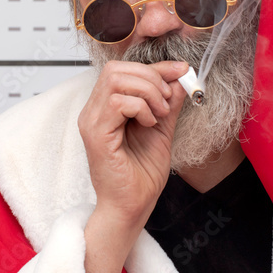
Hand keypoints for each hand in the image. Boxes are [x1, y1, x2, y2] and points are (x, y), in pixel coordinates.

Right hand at [78, 59, 187, 272]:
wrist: (133, 207)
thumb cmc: (141, 175)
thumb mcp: (161, 130)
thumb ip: (168, 104)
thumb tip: (180, 78)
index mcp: (105, 108)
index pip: (123, 70)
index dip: (155, 66)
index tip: (181, 70)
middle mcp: (93, 111)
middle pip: (116, 68)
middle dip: (150, 78)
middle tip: (166, 103)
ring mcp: (91, 122)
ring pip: (116, 80)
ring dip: (147, 92)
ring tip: (158, 115)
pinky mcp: (96, 135)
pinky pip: (117, 102)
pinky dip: (140, 107)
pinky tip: (148, 124)